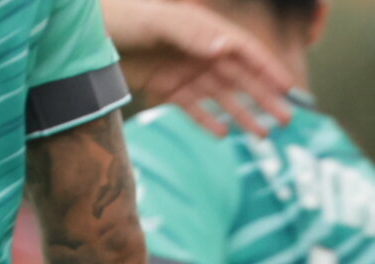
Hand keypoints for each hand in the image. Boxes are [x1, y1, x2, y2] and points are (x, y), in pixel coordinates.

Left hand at [102, 0, 293, 137]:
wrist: (85, 38)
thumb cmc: (123, 18)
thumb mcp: (158, 21)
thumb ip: (192, 33)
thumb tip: (227, 48)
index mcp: (204, 31)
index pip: (244, 51)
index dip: (268, 69)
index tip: (289, 89)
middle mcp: (199, 51)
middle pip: (239, 77)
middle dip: (264, 98)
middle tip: (287, 121)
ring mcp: (183, 71)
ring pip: (220, 96)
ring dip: (243, 114)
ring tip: (263, 135)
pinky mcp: (165, 87)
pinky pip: (192, 108)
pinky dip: (208, 120)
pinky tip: (224, 134)